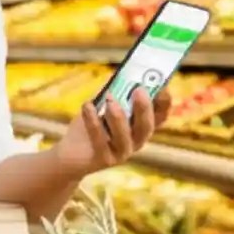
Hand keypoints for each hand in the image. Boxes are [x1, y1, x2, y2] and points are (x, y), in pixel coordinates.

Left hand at [53, 88, 170, 176]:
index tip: (161, 86)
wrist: (69, 152)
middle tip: (139, 90)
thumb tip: (120, 74)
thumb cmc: (91, 123)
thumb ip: (113, 90)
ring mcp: (121, 153)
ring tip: (109, 99)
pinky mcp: (104, 160)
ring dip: (118, 117)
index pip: (160, 116)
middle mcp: (135, 141)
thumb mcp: (102, 104)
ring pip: (124, 137)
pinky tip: (88, 106)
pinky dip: (93, 123)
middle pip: (146, 127)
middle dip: (144, 108)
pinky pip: (100, 141)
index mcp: (140, 126)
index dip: (164, 102)